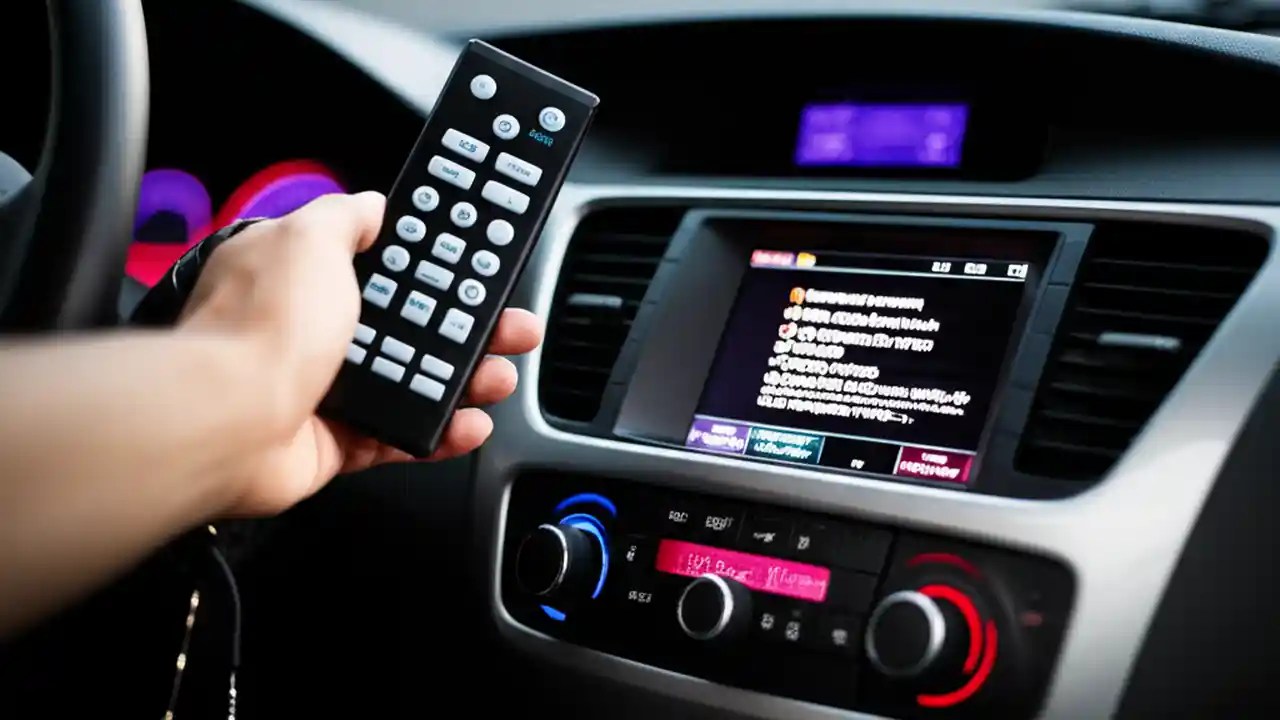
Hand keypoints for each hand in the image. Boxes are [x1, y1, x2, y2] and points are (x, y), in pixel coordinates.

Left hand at [179, 192, 540, 515]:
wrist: (229, 422)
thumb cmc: (263, 328)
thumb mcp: (311, 237)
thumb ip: (347, 216)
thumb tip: (372, 204)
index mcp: (306, 276)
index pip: (386, 265)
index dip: (436, 266)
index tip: (476, 270)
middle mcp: (313, 330)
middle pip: (410, 326)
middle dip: (467, 328)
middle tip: (507, 326)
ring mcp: (324, 387)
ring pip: (413, 382)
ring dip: (463, 380)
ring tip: (498, 375)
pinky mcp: (335, 441)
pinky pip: (400, 434)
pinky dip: (439, 433)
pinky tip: (469, 423)